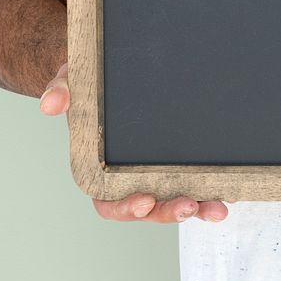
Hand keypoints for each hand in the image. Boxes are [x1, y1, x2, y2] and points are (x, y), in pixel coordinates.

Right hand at [39, 63, 230, 223]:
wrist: (106, 69)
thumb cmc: (85, 83)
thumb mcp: (70, 81)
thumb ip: (61, 91)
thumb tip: (51, 104)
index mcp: (98, 168)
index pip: (108, 200)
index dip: (125, 207)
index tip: (145, 202)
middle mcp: (127, 175)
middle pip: (147, 208)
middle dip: (168, 211)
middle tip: (190, 206)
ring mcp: (152, 169)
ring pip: (173, 198)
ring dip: (196, 206)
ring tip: (217, 208)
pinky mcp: (173, 157)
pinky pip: (190, 178)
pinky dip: (208, 186)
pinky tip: (229, 188)